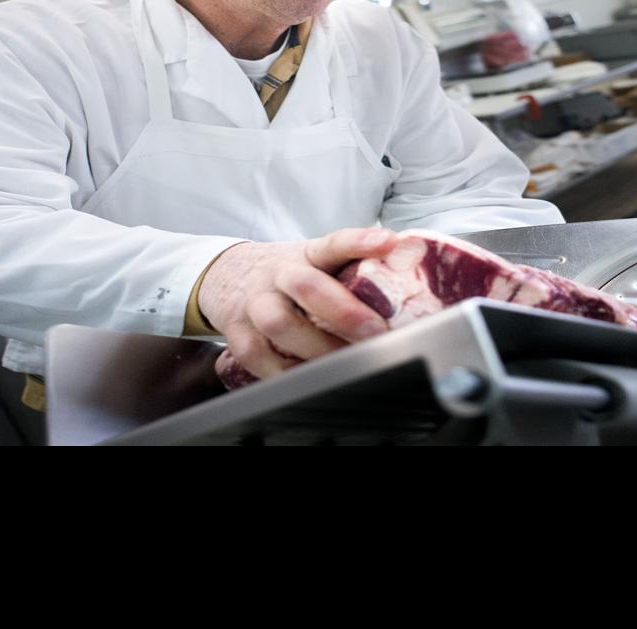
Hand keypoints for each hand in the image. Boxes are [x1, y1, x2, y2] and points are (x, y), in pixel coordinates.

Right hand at [198, 227, 400, 379]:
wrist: (226, 276)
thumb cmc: (286, 275)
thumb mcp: (314, 262)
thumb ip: (351, 270)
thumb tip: (410, 276)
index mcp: (305, 256)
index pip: (334, 243)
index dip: (361, 242)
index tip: (389, 243)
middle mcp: (278, 276)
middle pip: (306, 286)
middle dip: (344, 311)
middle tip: (375, 331)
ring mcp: (254, 305)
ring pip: (280, 324)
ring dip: (318, 348)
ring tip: (348, 361)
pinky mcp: (238, 335)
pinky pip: (260, 358)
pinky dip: (288, 372)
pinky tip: (313, 377)